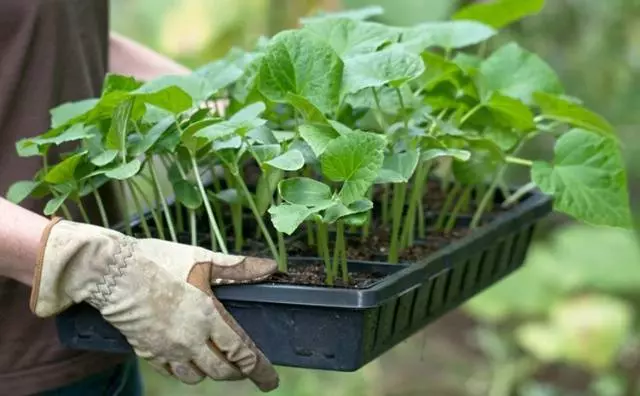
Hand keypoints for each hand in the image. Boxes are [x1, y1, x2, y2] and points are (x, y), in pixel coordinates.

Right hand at [30, 217, 278, 391]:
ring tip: (216, 363)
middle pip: (221, 371)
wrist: (112, 271)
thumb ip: (238, 268)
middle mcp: (190, 339)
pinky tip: (185, 361)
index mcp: (208, 317)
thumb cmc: (159, 262)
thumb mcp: (202, 259)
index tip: (271, 381)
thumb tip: (271, 267)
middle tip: (245, 371)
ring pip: (195, 377)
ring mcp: (167, 349)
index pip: (241, 352)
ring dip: (209, 373)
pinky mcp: (146, 351)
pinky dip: (182, 371)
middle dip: (237, 373)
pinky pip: (170, 372)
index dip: (259, 369)